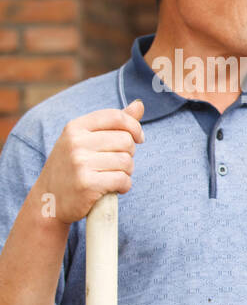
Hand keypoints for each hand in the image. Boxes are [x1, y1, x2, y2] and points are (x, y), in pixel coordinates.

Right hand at [34, 99, 145, 223]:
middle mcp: (76, 142)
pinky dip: (124, 186)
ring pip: (127, 161)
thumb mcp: (84, 140)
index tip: (138, 139)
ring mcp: (80, 163)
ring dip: (127, 172)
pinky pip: (123, 180)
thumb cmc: (72, 168)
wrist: (48, 200)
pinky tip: (114, 188)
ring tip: (112, 176)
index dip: (135, 127)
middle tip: (116, 164)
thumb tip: (139, 104)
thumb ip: (112, 123)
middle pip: (126, 140)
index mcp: (75, 127)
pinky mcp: (87, 184)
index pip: (116, 117)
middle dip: (129, 154)